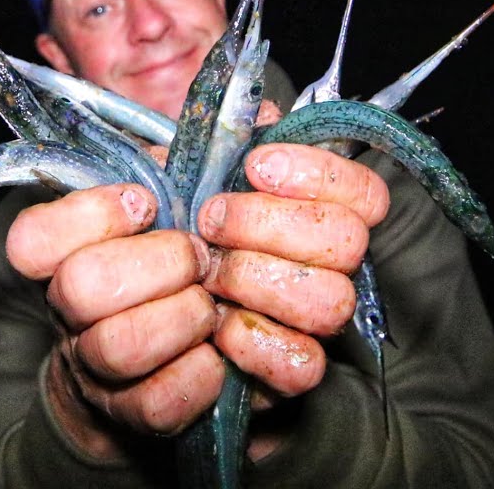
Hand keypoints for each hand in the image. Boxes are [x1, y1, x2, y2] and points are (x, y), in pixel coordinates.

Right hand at [6, 182, 223, 458]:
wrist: (158, 372)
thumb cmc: (168, 271)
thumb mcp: (163, 211)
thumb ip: (177, 170)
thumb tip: (236, 130)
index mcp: (62, 260)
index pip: (33, 238)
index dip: (91, 214)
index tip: (145, 203)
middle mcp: (68, 316)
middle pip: (82, 286)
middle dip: (159, 262)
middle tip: (198, 254)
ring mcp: (96, 371)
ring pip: (119, 346)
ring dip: (183, 316)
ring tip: (212, 303)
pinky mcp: (134, 417)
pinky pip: (158, 403)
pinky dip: (200, 374)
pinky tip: (218, 352)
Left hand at [196, 142, 389, 457]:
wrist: (128, 309)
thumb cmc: (165, 234)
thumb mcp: (181, 175)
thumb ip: (221, 142)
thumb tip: (263, 116)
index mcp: (318, 213)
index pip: (365, 192)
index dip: (319, 174)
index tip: (255, 166)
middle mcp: (330, 267)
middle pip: (348, 241)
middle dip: (269, 223)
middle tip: (210, 219)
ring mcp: (314, 323)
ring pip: (330, 301)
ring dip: (256, 278)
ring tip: (206, 272)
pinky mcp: (289, 375)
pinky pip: (303, 365)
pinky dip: (254, 342)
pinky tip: (216, 325)